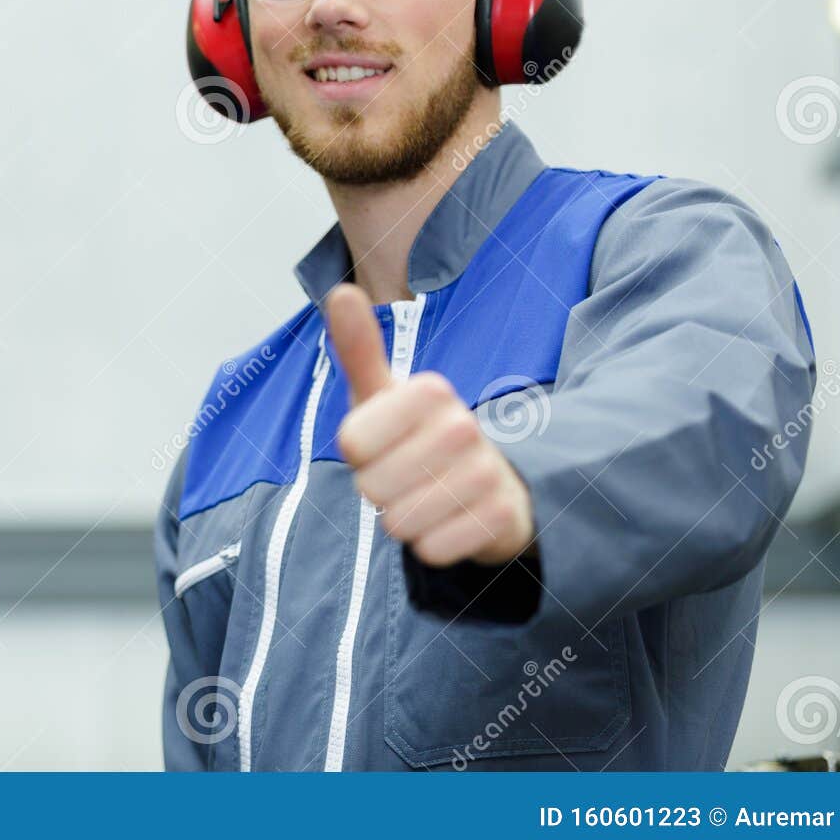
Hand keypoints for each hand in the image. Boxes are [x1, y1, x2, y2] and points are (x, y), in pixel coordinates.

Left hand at [328, 283, 535, 566]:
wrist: (491, 484)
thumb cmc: (418, 436)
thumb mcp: (384, 394)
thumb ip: (359, 348)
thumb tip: (339, 291)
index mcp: (430, 390)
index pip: (351, 444)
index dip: (358, 453)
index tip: (383, 442)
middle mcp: (463, 425)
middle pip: (371, 487)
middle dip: (379, 489)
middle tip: (406, 473)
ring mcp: (487, 472)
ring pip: (399, 522)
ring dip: (403, 517)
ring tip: (427, 495)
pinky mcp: (500, 518)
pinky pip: (429, 549)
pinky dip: (430, 543)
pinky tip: (449, 521)